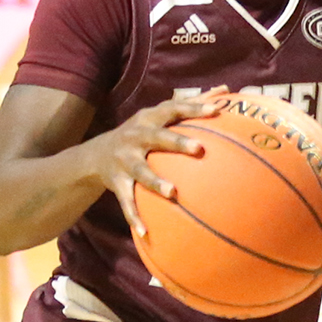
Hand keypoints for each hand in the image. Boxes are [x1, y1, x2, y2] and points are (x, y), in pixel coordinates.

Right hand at [86, 95, 224, 235]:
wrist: (95, 155)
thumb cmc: (141, 132)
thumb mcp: (159, 115)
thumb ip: (192, 104)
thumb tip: (226, 89)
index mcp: (149, 119)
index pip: (173, 109)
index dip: (194, 108)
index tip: (216, 110)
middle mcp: (135, 137)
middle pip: (157, 138)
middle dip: (176, 142)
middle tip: (199, 148)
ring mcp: (124, 160)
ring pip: (141, 171)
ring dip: (155, 182)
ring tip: (173, 192)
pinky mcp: (116, 182)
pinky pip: (126, 201)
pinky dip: (135, 217)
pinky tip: (146, 232)